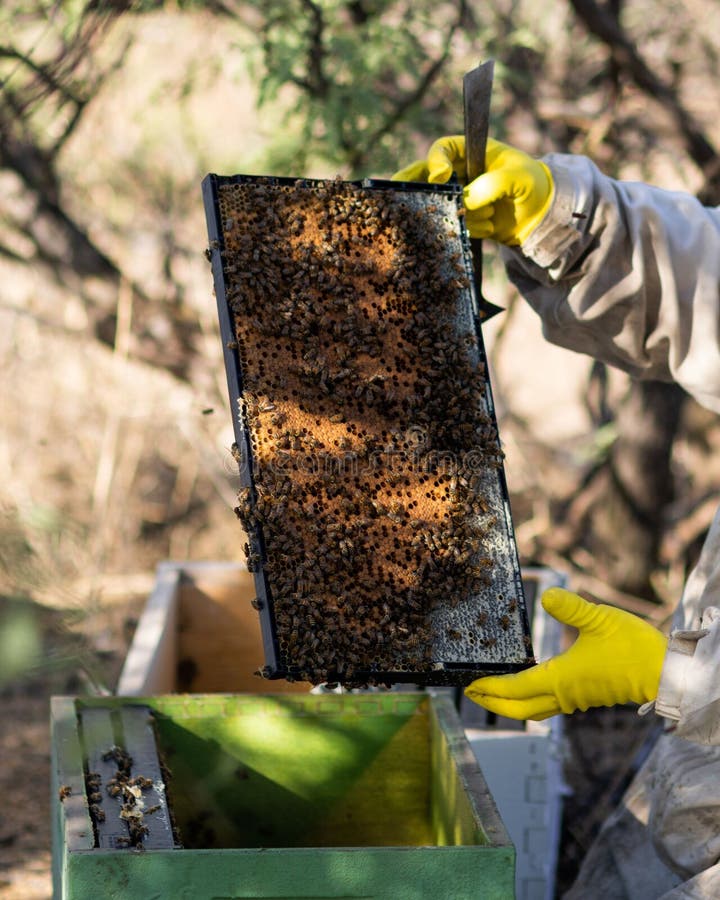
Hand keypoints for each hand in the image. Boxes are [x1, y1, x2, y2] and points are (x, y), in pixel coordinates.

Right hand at [392, 135, 553, 244]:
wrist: (541, 215)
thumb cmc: (532, 184)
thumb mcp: (518, 178)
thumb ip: (492, 184)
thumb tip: (466, 202)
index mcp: (471, 152)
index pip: (443, 149)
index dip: (436, 161)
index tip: (440, 176)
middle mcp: (460, 172)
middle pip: (424, 174)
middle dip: (411, 184)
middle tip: (396, 194)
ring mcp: (459, 196)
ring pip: (438, 203)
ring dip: (461, 212)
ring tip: (489, 214)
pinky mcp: (463, 218)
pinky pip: (454, 223)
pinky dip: (470, 227)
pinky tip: (491, 226)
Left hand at [465, 588, 667, 719]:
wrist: (666, 672)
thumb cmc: (633, 647)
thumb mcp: (599, 618)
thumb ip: (570, 608)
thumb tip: (546, 596)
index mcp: (560, 679)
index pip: (515, 689)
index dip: (491, 688)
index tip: (470, 685)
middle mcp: (565, 694)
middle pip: (520, 710)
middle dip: (494, 703)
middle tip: (472, 693)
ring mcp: (577, 698)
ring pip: (535, 710)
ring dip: (512, 704)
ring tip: (495, 692)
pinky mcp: (588, 696)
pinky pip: (550, 705)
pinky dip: (532, 699)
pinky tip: (532, 685)